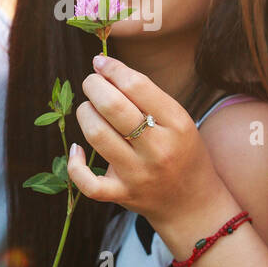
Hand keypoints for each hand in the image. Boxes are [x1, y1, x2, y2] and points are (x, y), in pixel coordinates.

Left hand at [65, 55, 236, 252]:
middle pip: (113, 107)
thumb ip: (146, 96)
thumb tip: (103, 67)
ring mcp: (138, 174)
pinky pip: (87, 181)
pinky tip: (77, 150)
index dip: (112, 69)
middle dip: (93, 86)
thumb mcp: (178, 120)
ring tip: (89, 109)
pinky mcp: (122, 195)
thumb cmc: (181, 152)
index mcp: (177, 124)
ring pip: (96, 135)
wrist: (192, 203)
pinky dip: (75, 164)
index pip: (136, 86)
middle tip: (91, 82)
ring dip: (84, 114)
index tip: (100, 63)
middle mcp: (158, 149)